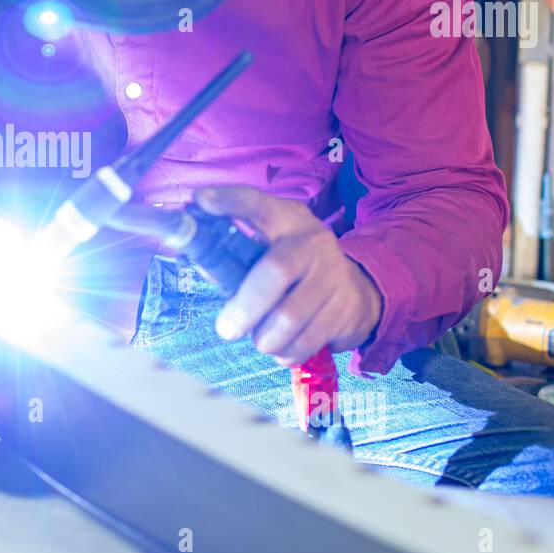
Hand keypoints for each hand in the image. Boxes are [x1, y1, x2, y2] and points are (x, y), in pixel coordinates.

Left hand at [197, 186, 381, 364]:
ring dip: (265, 338)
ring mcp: (333, 274)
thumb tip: (196, 258)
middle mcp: (312, 241)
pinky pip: (308, 340)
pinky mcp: (346, 308)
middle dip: (244, 308)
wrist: (357, 290)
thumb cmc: (296, 269)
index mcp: (285, 221)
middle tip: (226, 330)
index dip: (229, 201)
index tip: (200, 201)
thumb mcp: (272, 248)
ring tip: (260, 339)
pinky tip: (282, 346)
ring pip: (290, 316)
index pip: (256, 203)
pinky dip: (286, 352)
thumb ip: (237, 254)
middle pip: (275, 272)